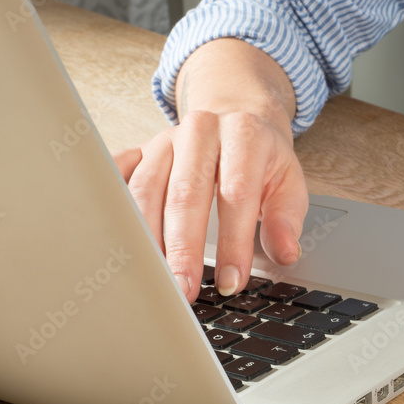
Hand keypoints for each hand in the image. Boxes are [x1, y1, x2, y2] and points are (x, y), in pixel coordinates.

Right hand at [111, 38, 306, 302]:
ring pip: (145, 190)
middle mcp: (200, 131)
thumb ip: (287, 218)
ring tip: (154, 278)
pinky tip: (115, 241)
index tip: (232, 281)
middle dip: (183, 248)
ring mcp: (164, 139)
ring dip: (147, 239)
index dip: (234, 242)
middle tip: (184, 290)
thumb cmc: (263, 158)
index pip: (237, 194)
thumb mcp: (289, 182)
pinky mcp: (139, 149)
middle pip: (185, 194)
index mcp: (243, 135)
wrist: (238, 113)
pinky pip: (118, 178)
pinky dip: (114, 210)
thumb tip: (285, 254)